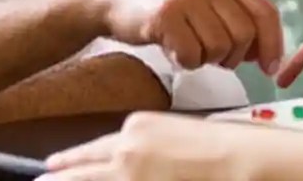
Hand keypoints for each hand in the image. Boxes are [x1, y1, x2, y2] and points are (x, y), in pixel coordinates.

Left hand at [45, 112, 254, 180]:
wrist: (245, 161)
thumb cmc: (231, 145)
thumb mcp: (186, 136)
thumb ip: (157, 149)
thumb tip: (151, 164)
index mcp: (139, 127)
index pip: (97, 148)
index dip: (73, 159)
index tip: (56, 165)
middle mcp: (126, 150)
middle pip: (82, 169)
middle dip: (60, 177)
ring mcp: (127, 175)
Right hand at [100, 0, 283, 73]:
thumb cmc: (170, 6)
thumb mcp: (209, 1)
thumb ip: (238, 20)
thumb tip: (267, 55)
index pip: (266, 13)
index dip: (273, 44)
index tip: (269, 68)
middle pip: (245, 36)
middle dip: (233, 57)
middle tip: (214, 57)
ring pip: (219, 48)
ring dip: (206, 60)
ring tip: (190, 48)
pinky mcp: (164, 17)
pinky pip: (191, 56)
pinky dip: (186, 63)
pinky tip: (174, 51)